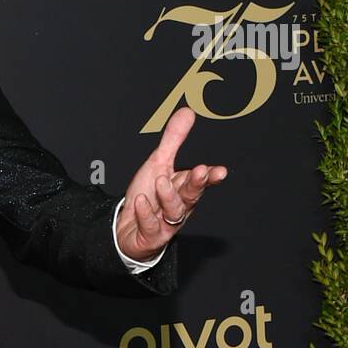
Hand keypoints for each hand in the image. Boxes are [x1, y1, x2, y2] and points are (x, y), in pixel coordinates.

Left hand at [115, 106, 227, 261]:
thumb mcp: (158, 164)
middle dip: (197, 183)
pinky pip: (151, 226)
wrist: (128, 229)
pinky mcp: (152, 236)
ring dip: (169, 196)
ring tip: (161, 181)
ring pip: (175, 211)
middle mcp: (178, 205)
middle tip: (200, 172)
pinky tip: (139, 201)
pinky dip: (146, 214)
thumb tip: (187, 112)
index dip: (210, 176)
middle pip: (191, 195)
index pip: (200, 181)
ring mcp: (166, 222)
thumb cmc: (148, 195)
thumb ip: (173, 140)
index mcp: (183, 187)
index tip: (219, 171)